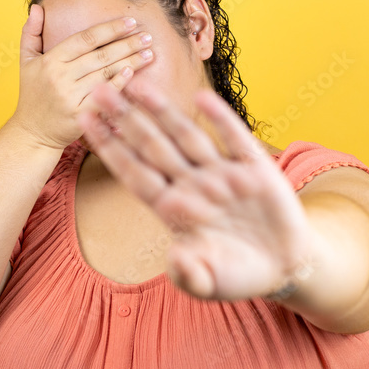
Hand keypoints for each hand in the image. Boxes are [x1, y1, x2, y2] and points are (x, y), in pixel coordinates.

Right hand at [10, 5, 154, 150]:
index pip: (85, 39)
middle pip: (100, 55)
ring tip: (149, 53)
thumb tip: (37, 7)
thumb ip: (31, 32)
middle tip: (147, 36)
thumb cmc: (32, 94)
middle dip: (127, 44)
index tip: (129, 22)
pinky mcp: (80, 116)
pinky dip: (120, 84)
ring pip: (105, 74)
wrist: (32, 132)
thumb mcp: (26, 61)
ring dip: (130, 62)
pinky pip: (105, 96)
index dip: (109, 29)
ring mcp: (70, 97)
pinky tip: (134, 73)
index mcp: (50, 60)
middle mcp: (60, 77)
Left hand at [75, 79, 316, 300]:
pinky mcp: (255, 169)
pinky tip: (202, 98)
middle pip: (152, 146)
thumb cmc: (236, 273)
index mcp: (173, 209)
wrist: (282, 266)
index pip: (134, 173)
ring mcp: (222, 174)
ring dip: (162, 111)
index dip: (111, 148)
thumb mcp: (207, 283)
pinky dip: (219, 119)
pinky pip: (233, 139)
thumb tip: (178, 261)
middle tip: (99, 90)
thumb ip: (189, 274)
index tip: (86, 122)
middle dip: (126, 119)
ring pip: (186, 136)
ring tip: (137, 85)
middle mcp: (192, 185)